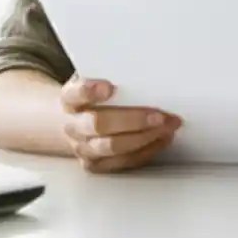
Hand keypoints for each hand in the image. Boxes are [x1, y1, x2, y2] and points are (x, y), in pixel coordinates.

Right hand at [60, 76, 181, 172]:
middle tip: (159, 116)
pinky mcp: (97, 165)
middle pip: (98, 125)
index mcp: (70, 99)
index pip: (76, 94)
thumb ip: (114, 78)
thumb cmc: (93, 98)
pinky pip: (124, 161)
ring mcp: (83, 148)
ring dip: (145, 137)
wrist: (74, 124)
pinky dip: (147, 149)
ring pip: (113, 147)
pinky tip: (163, 138)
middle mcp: (73, 126)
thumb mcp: (95, 80)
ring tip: (168, 126)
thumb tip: (147, 72)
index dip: (90, 91)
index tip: (108, 87)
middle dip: (132, 120)